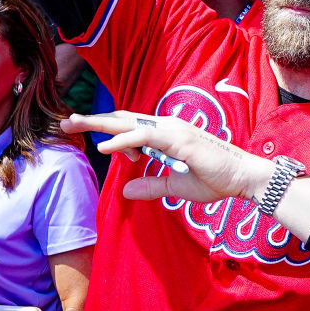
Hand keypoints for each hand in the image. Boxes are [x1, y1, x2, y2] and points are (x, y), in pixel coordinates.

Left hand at [67, 111, 272, 203]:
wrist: (243, 178)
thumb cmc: (215, 179)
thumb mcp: (175, 186)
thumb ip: (151, 186)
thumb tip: (126, 191)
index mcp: (166, 135)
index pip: (129, 127)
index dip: (105, 129)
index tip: (82, 133)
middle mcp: (167, 127)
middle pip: (123, 119)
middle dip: (93, 120)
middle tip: (66, 122)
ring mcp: (172, 130)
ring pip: (129, 123)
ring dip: (99, 124)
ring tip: (74, 125)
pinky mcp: (178, 139)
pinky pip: (144, 137)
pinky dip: (122, 141)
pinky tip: (104, 147)